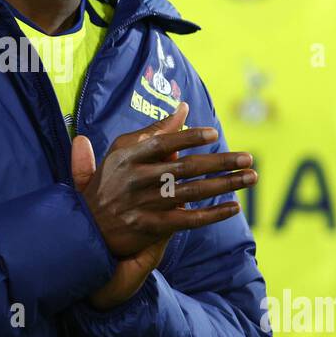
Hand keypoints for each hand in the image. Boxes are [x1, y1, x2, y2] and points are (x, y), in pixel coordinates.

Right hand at [71, 101, 255, 309]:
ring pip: (190, 193)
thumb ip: (154, 130)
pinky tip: (233, 207)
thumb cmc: (110, 182)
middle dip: (220, 162)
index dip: (188, 138)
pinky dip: (211, 214)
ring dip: (224, 185)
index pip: (162, 144)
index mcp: (128, 156)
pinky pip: (187, 220)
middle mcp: (136, 179)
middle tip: (248, 158)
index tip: (214, 134)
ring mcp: (143, 205)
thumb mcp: (122, 151)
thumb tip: (183, 108)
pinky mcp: (150, 227)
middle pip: (184, 168)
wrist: (85, 226)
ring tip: (250, 177)